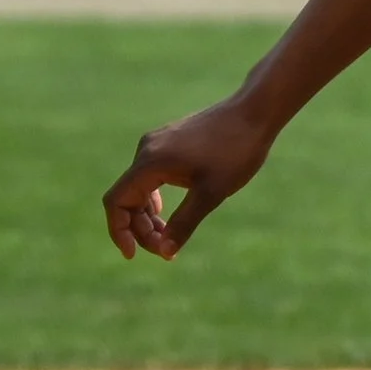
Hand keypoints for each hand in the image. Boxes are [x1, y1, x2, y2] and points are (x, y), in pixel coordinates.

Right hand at [102, 97, 274, 259]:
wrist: (253, 114)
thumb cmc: (235, 152)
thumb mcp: (211, 194)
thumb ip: (184, 223)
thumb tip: (165, 252)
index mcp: (150, 162)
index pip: (116, 201)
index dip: (119, 231)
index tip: (133, 255)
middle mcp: (146, 150)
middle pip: (127, 197)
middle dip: (141, 229)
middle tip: (167, 252)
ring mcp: (156, 144)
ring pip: (138, 188)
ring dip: (148, 216)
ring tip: (170, 238)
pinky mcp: (168, 143)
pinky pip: (149, 176)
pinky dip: (155, 199)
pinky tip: (168, 214)